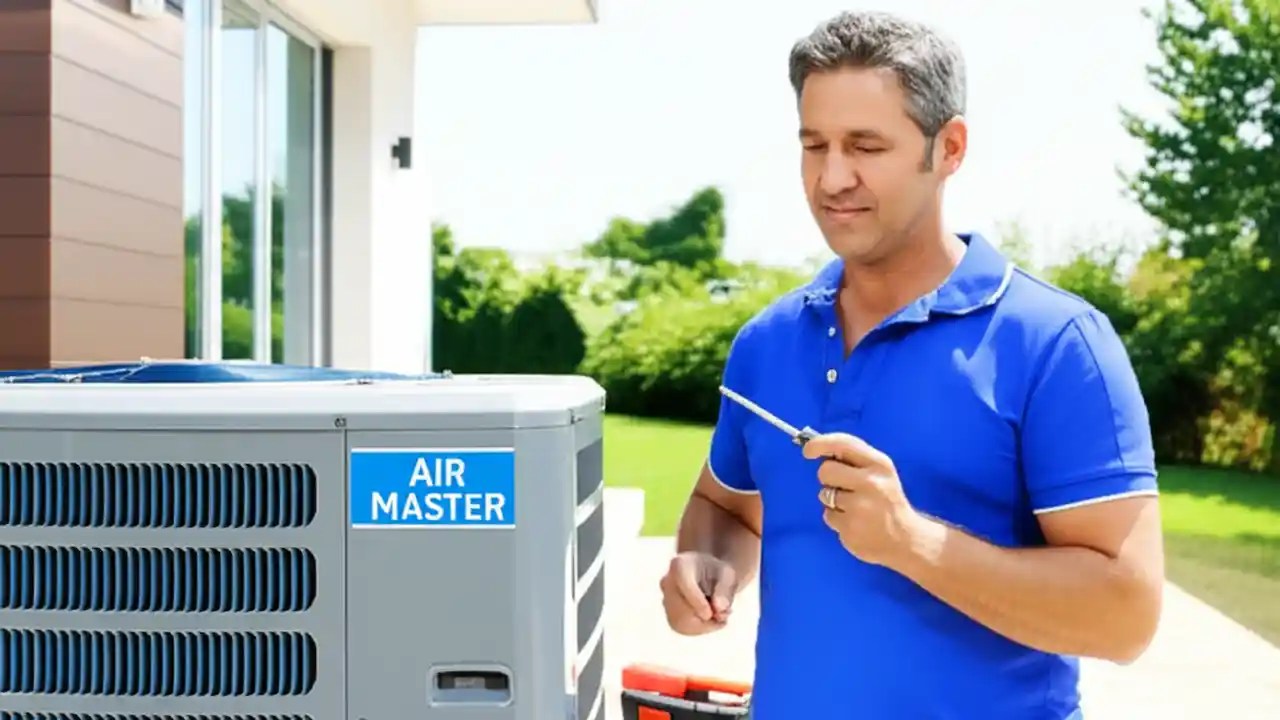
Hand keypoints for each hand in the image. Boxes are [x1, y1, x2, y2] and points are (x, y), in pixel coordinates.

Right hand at [659, 551, 737, 635]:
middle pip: (680, 608)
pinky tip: (712, 620)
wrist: (710, 575)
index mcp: (680, 564)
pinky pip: (683, 628)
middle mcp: (667, 581)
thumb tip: (719, 609)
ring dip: (704, 625)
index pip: (684, 583)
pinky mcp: (670, 616)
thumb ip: (725, 589)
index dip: (697, 602)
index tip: (710, 614)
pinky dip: (701, 628)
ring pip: (680, 622)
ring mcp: (666, 600)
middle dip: (704, 618)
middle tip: (726, 615)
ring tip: (721, 616)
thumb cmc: (718, 572)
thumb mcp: (727, 574)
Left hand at [802, 432, 927, 567]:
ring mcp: (860, 507)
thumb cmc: (887, 501)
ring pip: (824, 494)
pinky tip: (855, 522)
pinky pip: (827, 516)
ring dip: (833, 501)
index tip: (808, 450)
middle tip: (845, 488)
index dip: (820, 443)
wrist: (905, 540)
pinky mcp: (850, 528)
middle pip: (826, 470)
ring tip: (855, 508)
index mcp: (879, 464)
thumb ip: (854, 459)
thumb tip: (817, 447)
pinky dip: (836, 519)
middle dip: (828, 479)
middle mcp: (871, 483)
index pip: (843, 443)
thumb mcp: (881, 473)